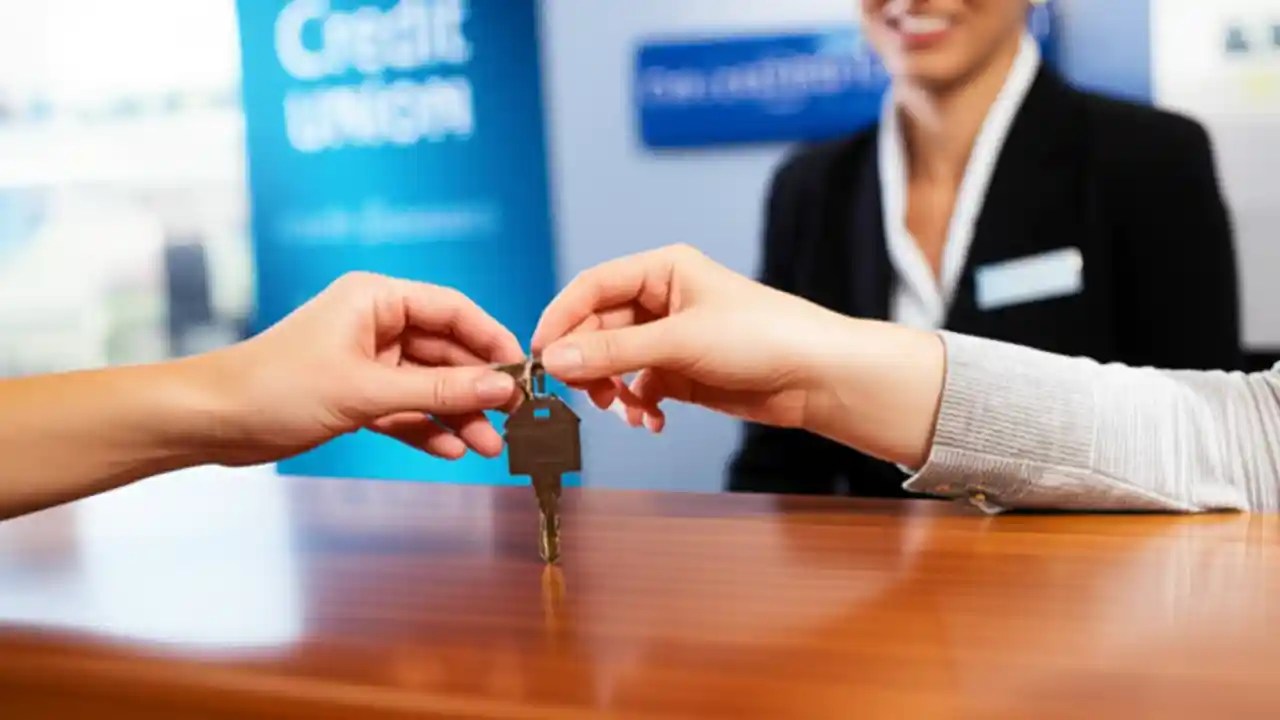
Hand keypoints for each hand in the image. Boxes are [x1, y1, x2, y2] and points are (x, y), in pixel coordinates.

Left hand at [199, 272, 524, 465]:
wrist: (213, 422)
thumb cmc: (275, 387)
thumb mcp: (366, 390)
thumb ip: (437, 391)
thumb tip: (500, 389)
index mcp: (375, 298)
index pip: (453, 310)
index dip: (492, 340)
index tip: (523, 373)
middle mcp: (375, 324)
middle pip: (447, 352)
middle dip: (477, 391)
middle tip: (512, 421)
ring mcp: (367, 361)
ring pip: (430, 386)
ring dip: (458, 416)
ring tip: (488, 448)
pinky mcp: (357, 395)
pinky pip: (407, 409)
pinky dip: (428, 429)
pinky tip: (451, 451)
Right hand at [530, 244, 855, 431]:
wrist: (817, 376)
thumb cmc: (762, 336)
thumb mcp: (679, 342)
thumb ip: (613, 352)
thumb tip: (552, 359)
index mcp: (661, 270)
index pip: (591, 288)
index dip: (560, 319)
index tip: (538, 356)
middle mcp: (661, 300)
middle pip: (597, 330)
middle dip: (587, 365)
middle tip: (581, 395)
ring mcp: (670, 338)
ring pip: (615, 363)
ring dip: (612, 390)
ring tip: (624, 411)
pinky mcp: (682, 373)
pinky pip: (639, 388)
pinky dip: (638, 407)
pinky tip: (651, 422)